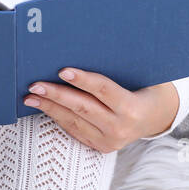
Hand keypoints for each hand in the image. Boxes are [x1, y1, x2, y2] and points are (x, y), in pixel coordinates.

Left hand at [22, 67, 179, 152]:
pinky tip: (45, 107)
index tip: (62, 70)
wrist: (157, 117)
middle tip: (35, 85)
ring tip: (31, 97)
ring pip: (73, 121)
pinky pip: (74, 130)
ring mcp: (109, 141)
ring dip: (49, 108)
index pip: (103, 90)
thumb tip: (91, 42)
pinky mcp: (100, 147)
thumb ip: (121, 64)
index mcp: (132, 108)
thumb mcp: (142, 74)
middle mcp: (120, 127)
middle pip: (82, 107)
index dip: (83, 79)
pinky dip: (58, 117)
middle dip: (56, 95)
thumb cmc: (146, 88)